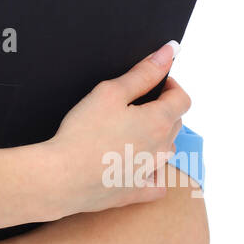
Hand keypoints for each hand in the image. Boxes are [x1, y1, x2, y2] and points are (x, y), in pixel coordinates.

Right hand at [46, 42, 190, 215]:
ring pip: (165, 150)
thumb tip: (170, 51)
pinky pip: (156, 182)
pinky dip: (151, 172)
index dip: (170, 86)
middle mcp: (161, 149)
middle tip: (132, 105)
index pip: (182, 99)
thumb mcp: (111, 92)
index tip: (154, 83)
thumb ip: (143, 72)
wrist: (61, 178)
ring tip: (126, 132)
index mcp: (158, 121)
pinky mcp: (136, 192)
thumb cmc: (83, 133)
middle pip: (175, 123)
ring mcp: (150, 173)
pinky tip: (135, 165)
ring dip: (155, 137)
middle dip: (160, 109)